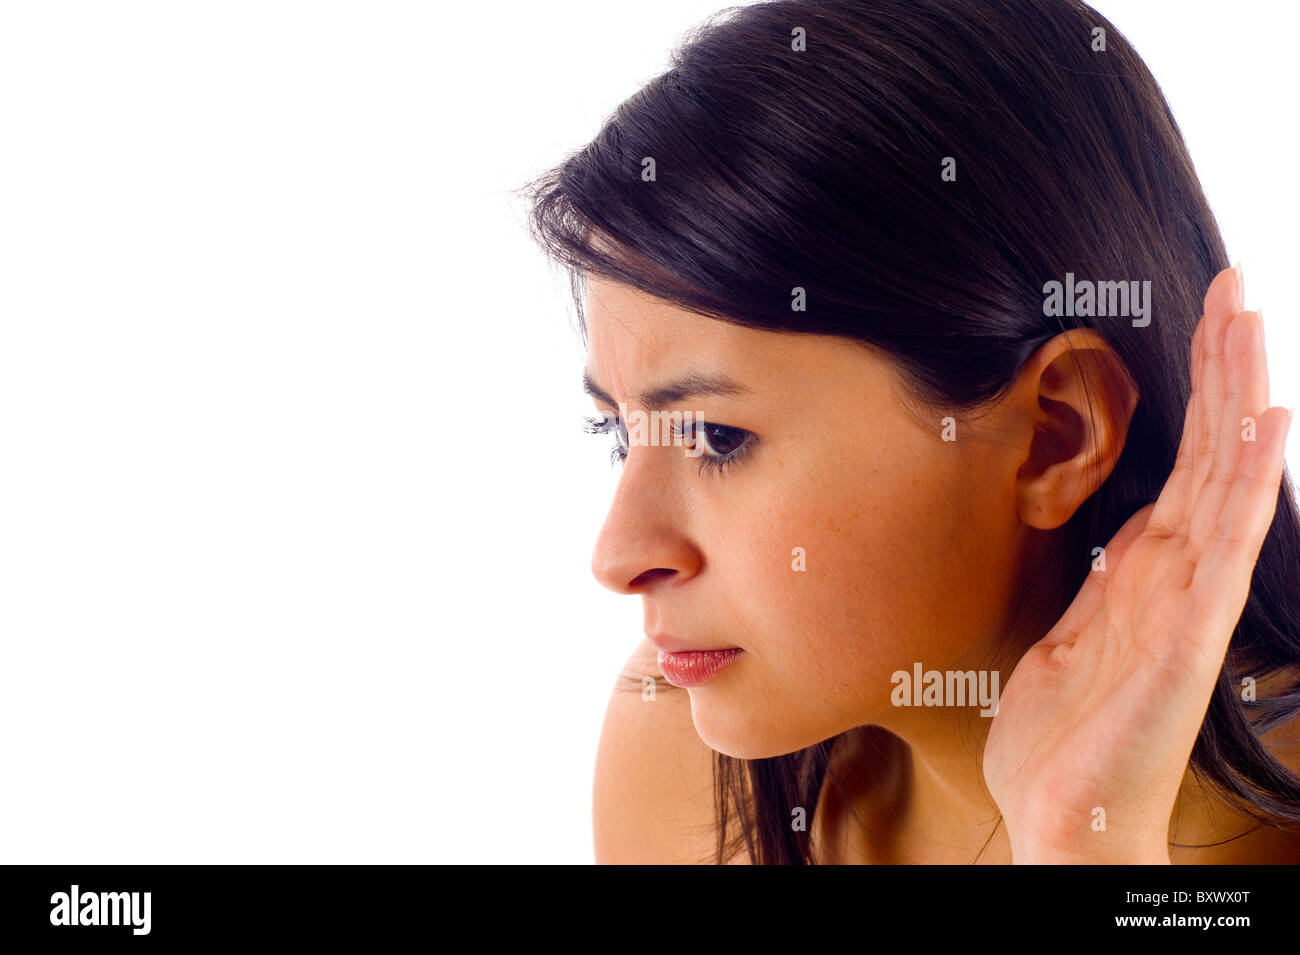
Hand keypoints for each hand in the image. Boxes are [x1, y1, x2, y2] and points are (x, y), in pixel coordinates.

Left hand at [982, 264, 1292, 863]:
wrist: (1064, 819)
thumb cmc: (1062, 740)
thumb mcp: (1065, 643)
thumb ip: (1097, 590)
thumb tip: (1116, 543)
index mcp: (1141, 572)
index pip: (1178, 463)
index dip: (1194, 392)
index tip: (1201, 320)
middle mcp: (1174, 576)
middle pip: (1207, 451)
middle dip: (1221, 367)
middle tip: (1232, 282)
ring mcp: (1188, 602)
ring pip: (1224, 478)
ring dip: (1239, 396)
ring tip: (1252, 320)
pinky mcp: (1187, 637)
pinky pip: (1223, 546)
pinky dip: (1246, 485)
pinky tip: (1265, 426)